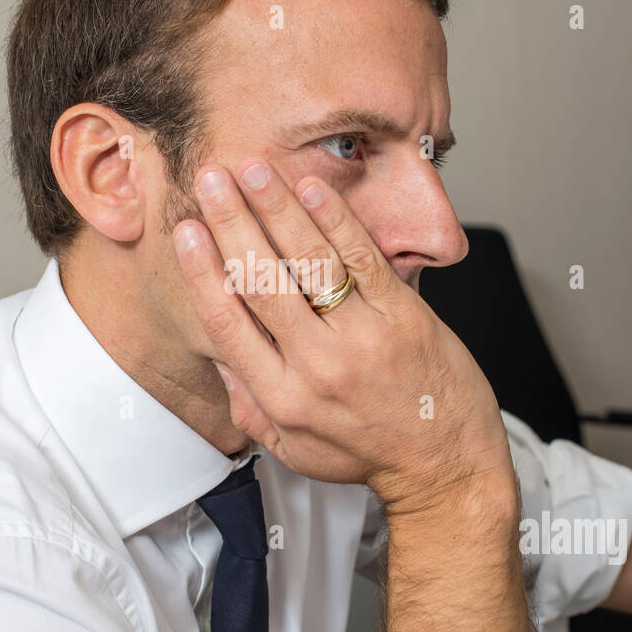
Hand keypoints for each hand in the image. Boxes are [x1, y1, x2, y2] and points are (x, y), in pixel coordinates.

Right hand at [172, 159, 515, 518]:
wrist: (446, 464)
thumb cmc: (369, 451)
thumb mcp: (293, 450)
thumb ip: (250, 405)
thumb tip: (217, 357)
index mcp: (283, 397)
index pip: (228, 324)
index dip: (202, 273)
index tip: (186, 232)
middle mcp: (318, 367)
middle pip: (263, 282)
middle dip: (232, 223)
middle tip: (212, 179)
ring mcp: (364, 338)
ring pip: (310, 262)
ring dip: (277, 208)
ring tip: (252, 168)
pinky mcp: (405, 316)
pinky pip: (363, 259)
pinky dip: (336, 219)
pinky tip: (311, 188)